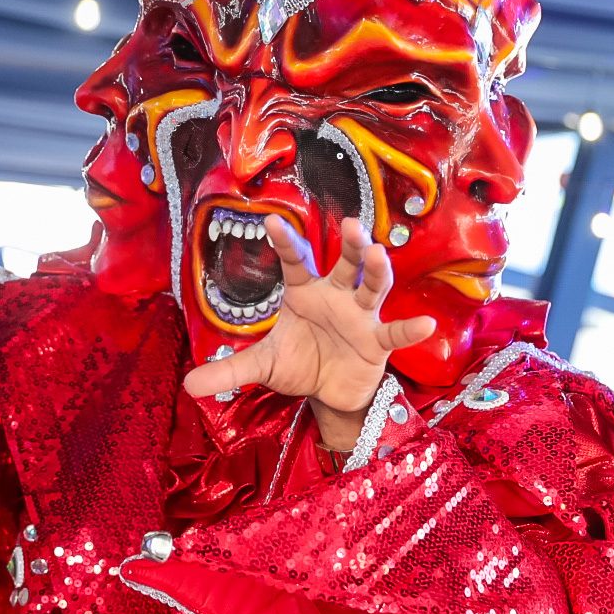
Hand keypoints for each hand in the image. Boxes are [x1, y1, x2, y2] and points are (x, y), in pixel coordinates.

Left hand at [183, 217, 434, 443]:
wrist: (329, 392)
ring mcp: (360, 316)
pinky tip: (425, 323)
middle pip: (344, 263)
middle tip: (351, 224)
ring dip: (376, 269)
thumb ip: (228, 372)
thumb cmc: (299, 364)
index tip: (271, 221)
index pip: (295, 262)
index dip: (285, 243)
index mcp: (304, 293)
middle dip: (349, 244)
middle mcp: (335, 296)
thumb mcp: (262, 367)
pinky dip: (409, 329)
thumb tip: (187, 385)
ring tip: (378, 252)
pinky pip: (394, 332)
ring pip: (371, 286)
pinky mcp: (377, 342)